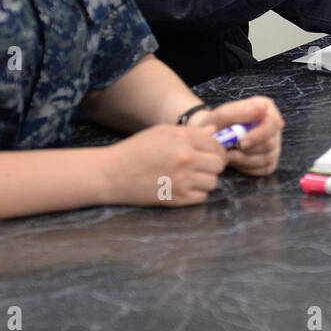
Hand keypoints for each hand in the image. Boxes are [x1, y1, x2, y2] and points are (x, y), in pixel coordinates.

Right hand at [105, 124, 228, 206]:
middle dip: (214, 163)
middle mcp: (185, 160)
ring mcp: (182, 181)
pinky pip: (202, 197)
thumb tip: (214, 131)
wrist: (112, 174)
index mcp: (182, 140)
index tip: (212, 151)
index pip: (215, 144)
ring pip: (213, 182)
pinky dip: (197, 193)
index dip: (216, 147)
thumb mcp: (161, 132)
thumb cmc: (135, 149)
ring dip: (206, 179)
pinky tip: (186, 186)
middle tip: (204, 164)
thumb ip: (190, 132)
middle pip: (219, 164)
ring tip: (193, 175)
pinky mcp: (176, 199)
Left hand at [188, 96, 283, 176]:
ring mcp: (274, 144)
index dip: (259, 135)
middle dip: (247, 151)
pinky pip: (265, 169)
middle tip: (229, 150)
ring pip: (267, 158)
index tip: (241, 143)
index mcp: (266, 108)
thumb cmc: (217, 124)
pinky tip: (236, 160)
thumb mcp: (222, 115)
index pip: (273, 123)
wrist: (212, 138)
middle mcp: (273, 126)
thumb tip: (263, 108)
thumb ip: (241, 111)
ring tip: (229, 154)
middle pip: (270, 144)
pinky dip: (247, 168)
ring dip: (244, 160)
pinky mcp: (271, 160)